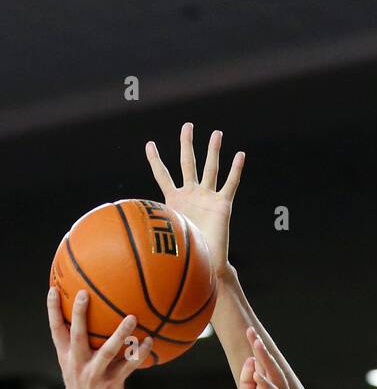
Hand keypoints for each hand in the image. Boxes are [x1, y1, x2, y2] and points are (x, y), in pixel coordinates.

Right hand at [47, 287, 152, 388]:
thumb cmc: (86, 385)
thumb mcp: (76, 367)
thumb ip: (80, 346)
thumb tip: (94, 320)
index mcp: (67, 357)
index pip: (56, 330)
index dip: (52, 310)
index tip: (53, 289)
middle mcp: (78, 364)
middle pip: (78, 335)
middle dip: (80, 314)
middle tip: (84, 293)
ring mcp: (94, 375)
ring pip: (107, 350)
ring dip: (121, 334)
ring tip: (132, 317)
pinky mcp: (111, 384)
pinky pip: (128, 365)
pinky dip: (139, 353)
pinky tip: (150, 340)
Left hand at [146, 123, 243, 278]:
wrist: (205, 262)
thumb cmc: (185, 253)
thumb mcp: (163, 236)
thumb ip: (150, 231)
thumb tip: (125, 242)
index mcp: (175, 199)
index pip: (163, 175)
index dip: (155, 160)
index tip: (149, 144)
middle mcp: (192, 194)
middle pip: (188, 162)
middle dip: (187, 143)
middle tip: (187, 126)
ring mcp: (207, 198)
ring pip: (210, 168)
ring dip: (213, 150)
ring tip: (216, 133)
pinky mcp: (223, 205)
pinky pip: (230, 184)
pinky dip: (235, 170)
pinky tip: (239, 155)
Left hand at [235, 327, 297, 388]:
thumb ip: (247, 384)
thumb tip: (251, 363)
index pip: (261, 365)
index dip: (255, 349)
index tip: (248, 331)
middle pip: (269, 366)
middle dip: (260, 349)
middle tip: (251, 331)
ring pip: (275, 377)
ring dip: (266, 361)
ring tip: (257, 345)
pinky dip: (267, 386)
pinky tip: (258, 376)